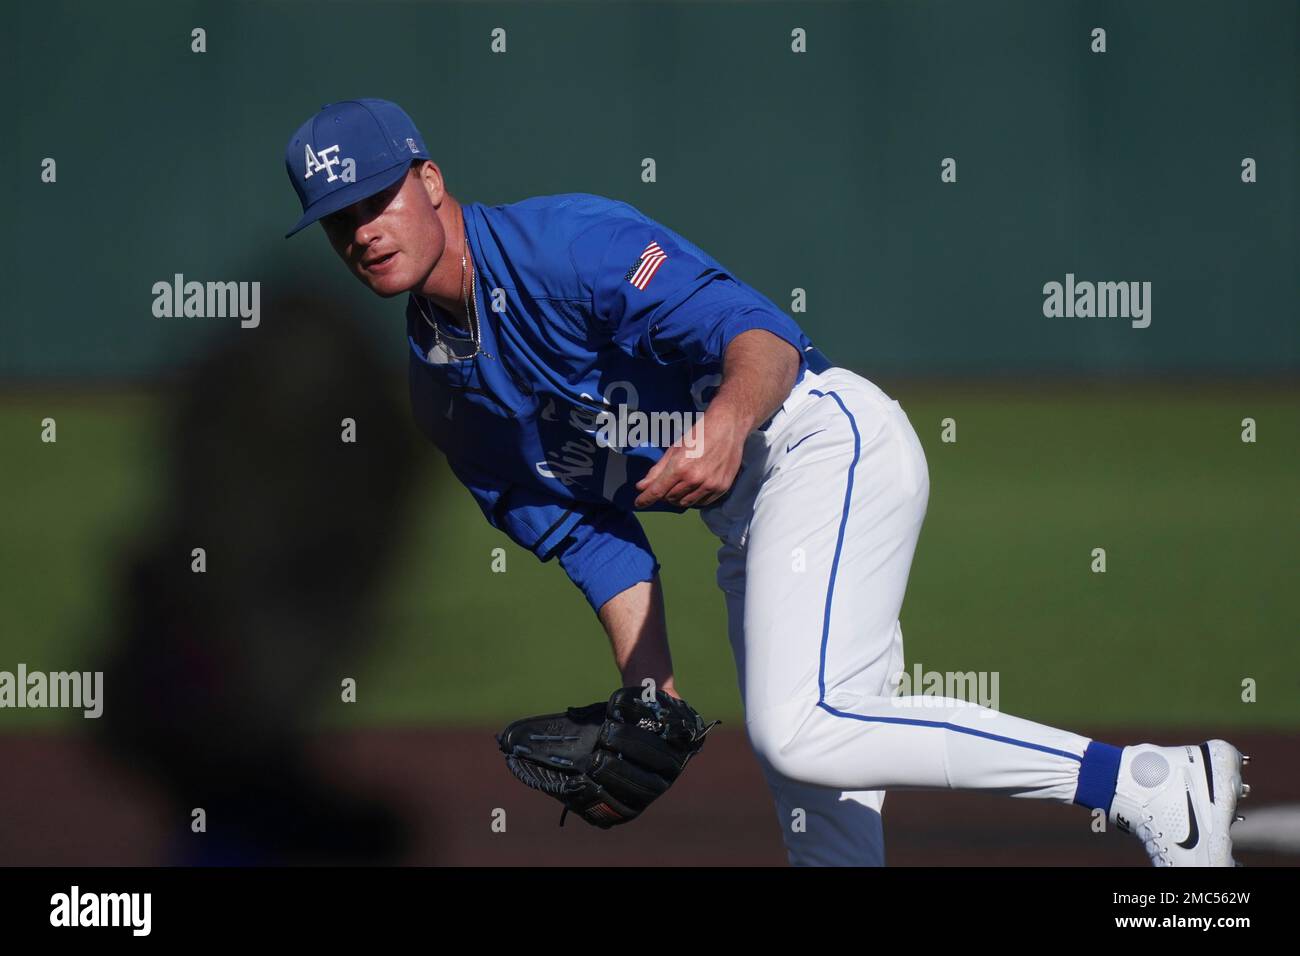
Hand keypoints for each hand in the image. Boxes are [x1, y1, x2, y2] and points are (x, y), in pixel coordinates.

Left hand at [633, 402, 747, 508]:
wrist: (727, 428)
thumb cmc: (699, 435)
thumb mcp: (674, 449)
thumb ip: (657, 470)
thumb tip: (642, 486)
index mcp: (680, 467)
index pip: (658, 491)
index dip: (646, 499)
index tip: (638, 503)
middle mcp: (695, 479)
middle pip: (670, 498)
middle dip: (664, 494)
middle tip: (666, 484)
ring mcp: (709, 485)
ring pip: (686, 503)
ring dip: (678, 498)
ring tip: (680, 485)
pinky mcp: (721, 488)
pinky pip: (702, 502)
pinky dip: (694, 498)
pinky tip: (694, 487)